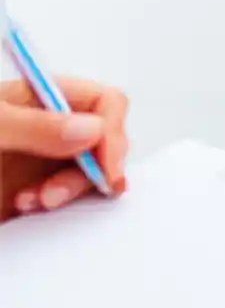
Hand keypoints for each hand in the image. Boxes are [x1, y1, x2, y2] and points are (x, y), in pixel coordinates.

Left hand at [0, 77, 129, 221]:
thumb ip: (34, 125)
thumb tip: (91, 129)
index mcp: (38, 98)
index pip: (103, 102)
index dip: (113, 131)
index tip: (106, 165)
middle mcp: (48, 127)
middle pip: (106, 141)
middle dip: (93, 169)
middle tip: (60, 191)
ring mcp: (43, 161)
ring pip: (94, 173)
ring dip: (74, 191)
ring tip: (36, 201)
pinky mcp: (36, 192)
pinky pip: (74, 200)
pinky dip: (65, 209)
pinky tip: (30, 208)